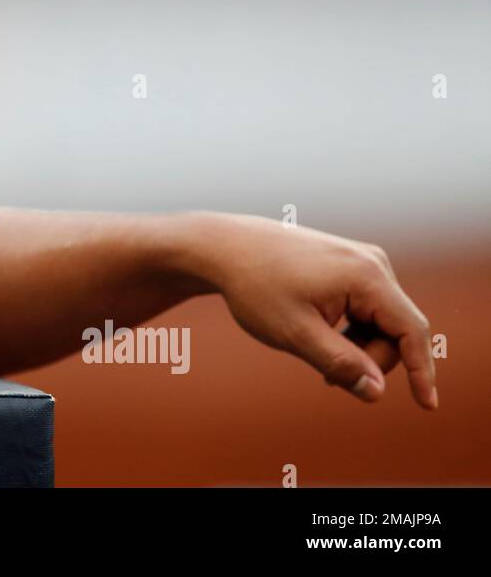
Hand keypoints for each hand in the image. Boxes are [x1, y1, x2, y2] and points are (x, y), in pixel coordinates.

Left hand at [182, 212, 437, 408]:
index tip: (426, 406)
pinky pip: (365, 308)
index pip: (412, 331)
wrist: (226, 247)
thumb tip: (376, 391)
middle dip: (369, 360)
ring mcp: (362, 260)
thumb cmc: (256, 287)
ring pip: (379, 321)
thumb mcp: (294, 333)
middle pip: (395, 329)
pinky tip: (320, 337)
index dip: (421, 371)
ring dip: (357, 347)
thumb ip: (338, 363)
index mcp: (367, 276)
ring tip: (316, 355)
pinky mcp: (349, 264)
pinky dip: (349, 330)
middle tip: (328, 379)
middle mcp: (373, 262)